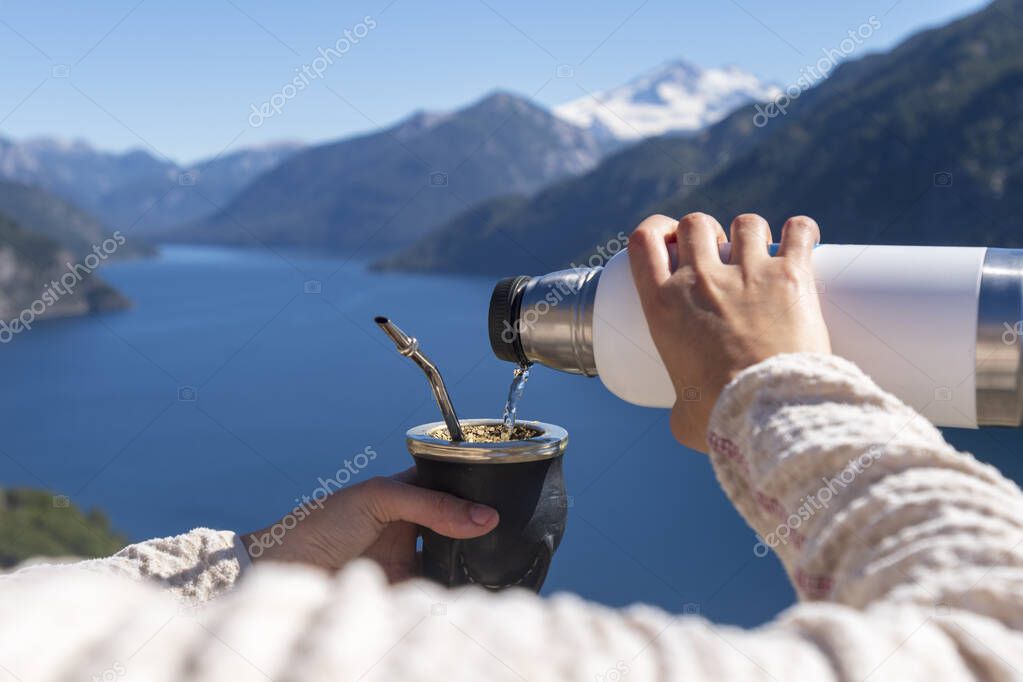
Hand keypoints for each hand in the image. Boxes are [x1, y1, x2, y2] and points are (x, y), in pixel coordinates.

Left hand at [242, 468, 498, 581]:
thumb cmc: (321, 524)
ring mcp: (409, 561)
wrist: (286, 573)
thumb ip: (433, 505)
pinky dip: (457, 590)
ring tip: (500, 559)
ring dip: (473, 560)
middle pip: (459, 525)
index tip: (506, 497)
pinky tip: (473, 586)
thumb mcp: (380, 498)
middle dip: (482, 530)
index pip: (450, 486)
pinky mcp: (405, 594)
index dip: (476, 490)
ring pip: (455, 560)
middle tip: (509, 533)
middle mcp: (411, 527)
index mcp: (405, 494)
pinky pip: (440, 593)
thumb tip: (486, 518)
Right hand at [628, 212, 830, 450]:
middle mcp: (701, 281)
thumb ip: (679, 407)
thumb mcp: (681, 413)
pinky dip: (801, 232)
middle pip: (695, 224)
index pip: (643, 243)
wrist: (769, 412)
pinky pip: (798, 231)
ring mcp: (747, 273)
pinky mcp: (791, 275)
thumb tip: (685, 417)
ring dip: (752, 233)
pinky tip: (802, 241)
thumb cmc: (721, 418)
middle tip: (721, 254)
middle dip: (707, 231)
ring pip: (746, 223)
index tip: (670, 239)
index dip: (655, 230)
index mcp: (663, 306)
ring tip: (763, 254)